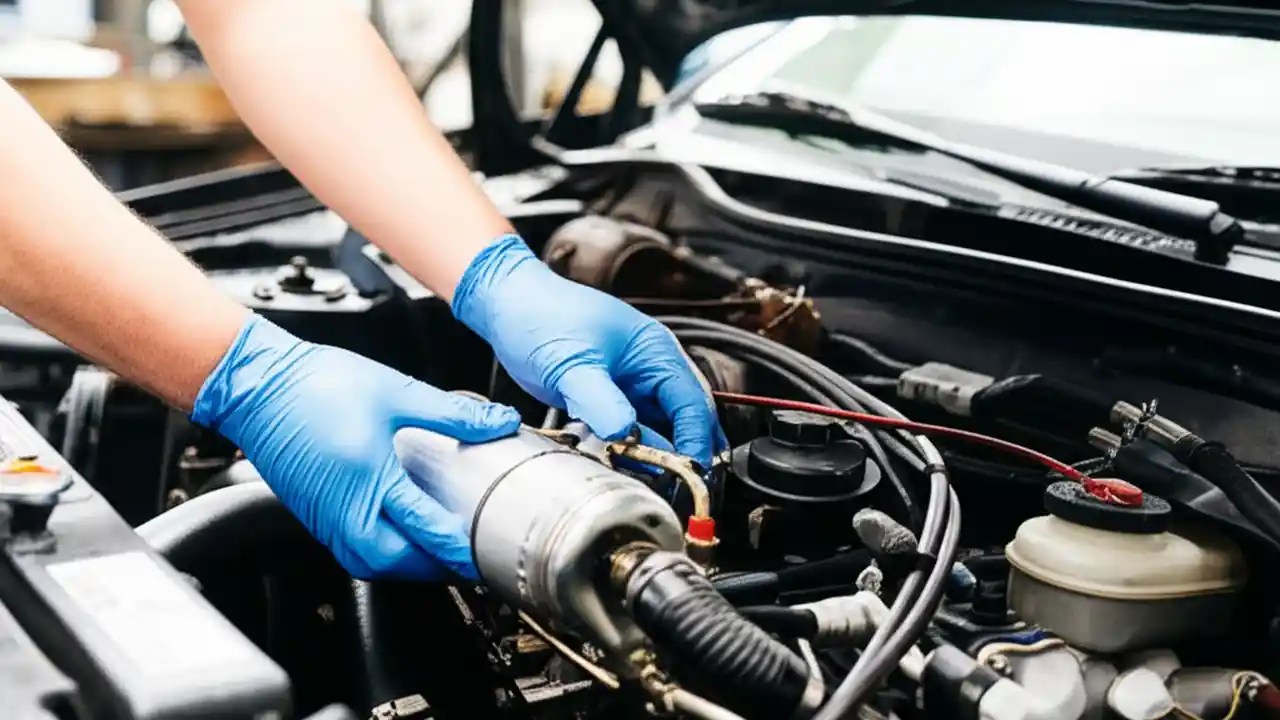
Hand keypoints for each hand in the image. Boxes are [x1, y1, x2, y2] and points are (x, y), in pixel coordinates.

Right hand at [191, 314, 519, 579]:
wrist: (256, 382)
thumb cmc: (315, 384)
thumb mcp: (396, 392)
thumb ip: (453, 414)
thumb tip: (498, 421)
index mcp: (368, 477)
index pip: (424, 528)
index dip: (458, 546)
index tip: (484, 553)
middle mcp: (343, 507)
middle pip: (395, 562)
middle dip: (432, 568)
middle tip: (465, 560)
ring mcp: (324, 516)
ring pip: (370, 563)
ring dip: (406, 566)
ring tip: (437, 555)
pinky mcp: (313, 515)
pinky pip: (351, 551)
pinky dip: (380, 554)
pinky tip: (398, 540)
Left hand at [452, 234, 725, 467]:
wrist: (506, 305)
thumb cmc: (540, 318)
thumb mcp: (572, 366)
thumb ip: (601, 402)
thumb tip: (626, 436)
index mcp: (656, 352)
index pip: (693, 404)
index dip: (696, 442)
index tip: (692, 475)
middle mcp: (651, 366)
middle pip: (685, 418)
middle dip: (686, 453)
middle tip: (681, 490)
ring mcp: (631, 381)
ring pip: (659, 426)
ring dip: (659, 454)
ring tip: (656, 485)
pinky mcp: (610, 394)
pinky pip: (633, 427)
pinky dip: (634, 449)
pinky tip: (626, 467)